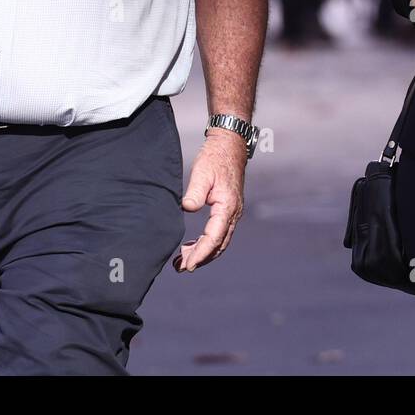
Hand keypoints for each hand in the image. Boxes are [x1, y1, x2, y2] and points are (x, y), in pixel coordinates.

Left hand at [172, 128, 246, 271]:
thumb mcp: (202, 172)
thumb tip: (187, 208)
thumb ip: (195, 193)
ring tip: (182, 260)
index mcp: (227, 206)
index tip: (188, 264)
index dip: (201, 253)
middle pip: (219, 245)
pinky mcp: (228, 210)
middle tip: (180, 268)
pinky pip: (219, 233)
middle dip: (201, 259)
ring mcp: (232, 212)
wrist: (229, 146)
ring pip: (220, 241)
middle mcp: (233, 213)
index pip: (214, 238)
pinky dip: (206, 243)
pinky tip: (192, 245)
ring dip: (203, 253)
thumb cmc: (215, 158)